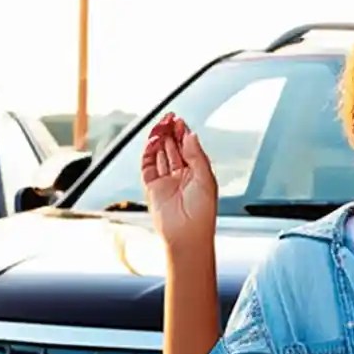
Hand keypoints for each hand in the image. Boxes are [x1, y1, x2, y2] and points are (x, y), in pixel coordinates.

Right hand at [141, 113, 217, 248]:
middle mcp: (182, 175)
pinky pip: (148, 166)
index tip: (179, 120)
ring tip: (159, 127)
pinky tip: (151, 142)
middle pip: (173, 148)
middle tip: (167, 119)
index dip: (184, 133)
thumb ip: (197, 156)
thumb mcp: (205, 179)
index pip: (189, 147)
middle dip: (170, 133)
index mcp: (198, 173)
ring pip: (160, 154)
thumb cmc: (202, 213)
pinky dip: (148, 154)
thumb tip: (191, 135)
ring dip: (159, 140)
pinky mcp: (153, 187)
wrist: (187, 235)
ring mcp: (167, 180)